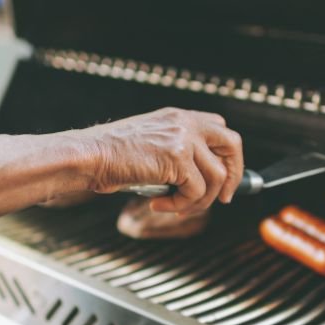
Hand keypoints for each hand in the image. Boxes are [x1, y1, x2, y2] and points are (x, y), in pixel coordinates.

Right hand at [79, 107, 243, 213]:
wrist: (89, 155)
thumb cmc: (110, 156)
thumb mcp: (149, 144)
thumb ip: (176, 152)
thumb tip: (200, 182)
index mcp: (179, 116)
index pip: (220, 129)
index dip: (228, 156)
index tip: (224, 179)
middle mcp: (185, 122)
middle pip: (232, 145)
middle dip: (234, 176)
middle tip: (224, 199)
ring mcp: (184, 138)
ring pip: (217, 177)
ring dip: (200, 201)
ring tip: (177, 208)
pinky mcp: (177, 158)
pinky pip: (196, 191)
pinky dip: (181, 205)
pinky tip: (159, 205)